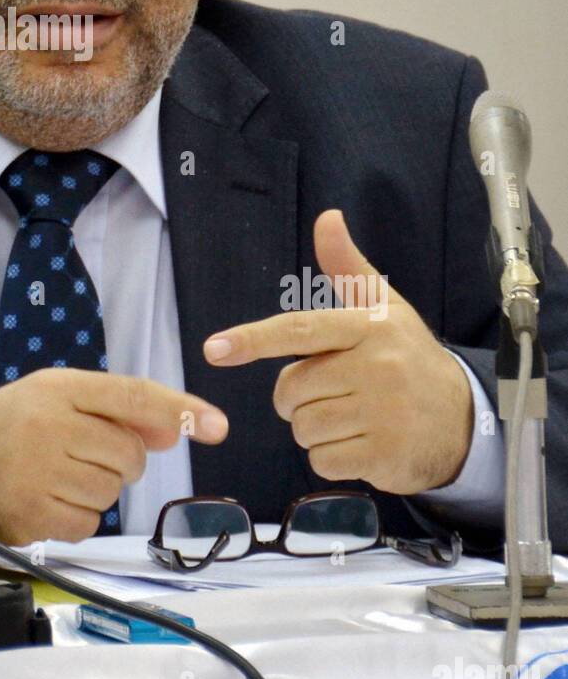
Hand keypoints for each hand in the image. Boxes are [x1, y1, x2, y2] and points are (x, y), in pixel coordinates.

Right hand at [0, 368, 227, 544]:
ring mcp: (38, 473)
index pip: (132, 395)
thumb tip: (175, 432)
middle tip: (82, 452)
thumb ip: (117, 409)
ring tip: (59, 473)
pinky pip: (89, 524)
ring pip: (111, 491)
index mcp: (59, 388)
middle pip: (128, 454)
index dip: (179, 409)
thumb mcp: (59, 396)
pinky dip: (78, 517)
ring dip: (98, 489)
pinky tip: (49, 497)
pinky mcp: (31, 516)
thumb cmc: (14, 423)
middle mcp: (49, 426)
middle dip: (119, 459)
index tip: (217, 425)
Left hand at [203, 209, 473, 495]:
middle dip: (295, 397)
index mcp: (370, 326)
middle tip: (329, 393)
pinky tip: (359, 444)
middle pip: (291, 388)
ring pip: (303, 427)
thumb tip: (327, 218)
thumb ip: (347, 266)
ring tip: (349, 418)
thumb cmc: (408, 356)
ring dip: (313, 429)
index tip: (214, 349)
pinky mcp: (385, 455)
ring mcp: (384, 413)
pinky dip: (329, 458)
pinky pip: (322, 461)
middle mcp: (378, 367)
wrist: (463, 418)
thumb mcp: (384, 308)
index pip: (299, 330)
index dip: (253, 339)